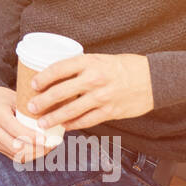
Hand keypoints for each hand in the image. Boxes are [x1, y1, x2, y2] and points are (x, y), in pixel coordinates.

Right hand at [0, 87, 53, 163]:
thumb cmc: (4, 98)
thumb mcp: (14, 97)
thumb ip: (28, 109)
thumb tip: (50, 119)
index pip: (15, 130)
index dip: (32, 137)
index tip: (46, 138)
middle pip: (16, 146)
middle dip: (36, 149)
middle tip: (52, 145)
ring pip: (16, 155)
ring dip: (34, 154)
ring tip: (49, 148)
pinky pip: (14, 157)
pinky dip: (29, 156)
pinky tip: (40, 150)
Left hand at [23, 54, 153, 131]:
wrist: (155, 79)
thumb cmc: (125, 67)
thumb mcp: (102, 59)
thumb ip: (82, 67)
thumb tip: (58, 76)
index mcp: (90, 62)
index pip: (59, 68)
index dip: (43, 77)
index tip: (33, 85)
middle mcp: (94, 79)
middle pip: (61, 91)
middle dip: (43, 101)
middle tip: (31, 107)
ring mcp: (102, 97)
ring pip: (71, 110)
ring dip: (54, 118)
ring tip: (42, 123)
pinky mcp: (110, 112)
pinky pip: (86, 120)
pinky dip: (73, 124)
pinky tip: (64, 127)